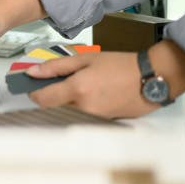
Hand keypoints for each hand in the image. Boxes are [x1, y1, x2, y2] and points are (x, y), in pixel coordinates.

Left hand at [26, 52, 158, 117]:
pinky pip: (84, 117)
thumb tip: (32, 72)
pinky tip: (95, 96)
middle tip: (64, 81)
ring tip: (84, 87)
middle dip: (54, 95)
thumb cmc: (120, 65)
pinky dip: (83, 107)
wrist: (152, 78)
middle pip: (55, 107)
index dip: (35, 92)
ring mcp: (94, 119)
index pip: (43, 99)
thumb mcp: (86, 59)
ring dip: (69, 102)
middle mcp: (84, 108)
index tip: (35, 85)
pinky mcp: (104, 124)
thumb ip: (57, 66)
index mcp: (77, 89)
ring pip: (69, 113)